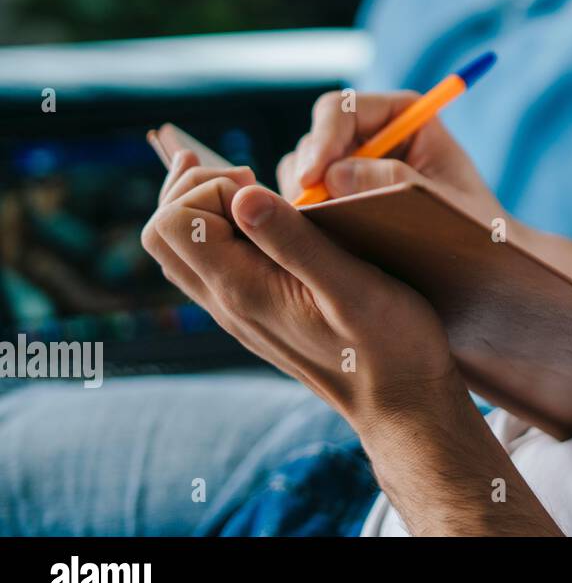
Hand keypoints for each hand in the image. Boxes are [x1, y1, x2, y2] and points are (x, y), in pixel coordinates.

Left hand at [142, 151, 462, 432]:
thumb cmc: (390, 344)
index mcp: (244, 291)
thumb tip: (242, 195)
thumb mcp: (353, 285)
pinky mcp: (254, 317)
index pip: (177, 220)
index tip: (262, 185)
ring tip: (242, 186)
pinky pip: (206, 266)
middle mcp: (227, 305)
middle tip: (248, 180)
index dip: (212, 187)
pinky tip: (255, 219)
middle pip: (161, 235)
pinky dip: (217, 231)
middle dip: (194, 190)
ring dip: (201, 209)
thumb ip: (295, 241)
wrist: (400, 402)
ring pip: (179, 252)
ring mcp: (236, 314)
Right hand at [277, 90, 505, 224]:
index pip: (343, 110)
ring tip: (315, 230)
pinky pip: (307, 203)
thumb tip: (335, 175)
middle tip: (304, 211)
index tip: (314, 176)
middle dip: (306, 173)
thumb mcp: (444, 203)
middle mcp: (373, 136)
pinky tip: (317, 244)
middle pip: (316, 139)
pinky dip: (305, 220)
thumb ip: (395, 182)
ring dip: (304, 199)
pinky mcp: (342, 201)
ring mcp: (353, 168)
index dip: (323, 139)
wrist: (485, 261)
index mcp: (404, 116)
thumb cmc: (476, 225)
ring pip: (304, 171)